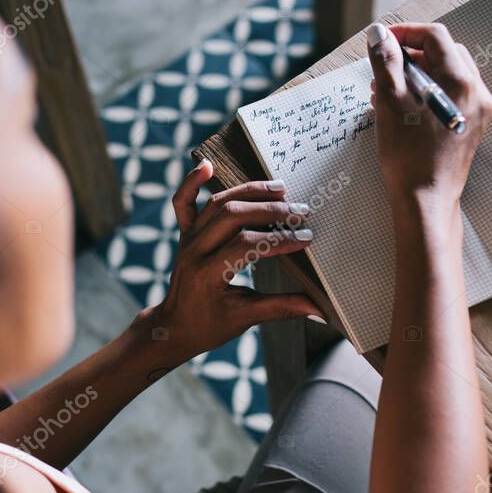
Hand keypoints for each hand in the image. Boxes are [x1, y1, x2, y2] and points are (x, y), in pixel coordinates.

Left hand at [149, 160, 322, 356]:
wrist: (173, 327)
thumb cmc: (208, 326)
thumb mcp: (244, 319)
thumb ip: (280, 308)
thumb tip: (318, 308)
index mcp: (207, 273)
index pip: (246, 245)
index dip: (278, 241)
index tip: (306, 240)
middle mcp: (194, 250)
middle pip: (232, 216)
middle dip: (270, 212)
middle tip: (301, 213)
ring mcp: (187, 239)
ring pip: (217, 203)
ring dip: (250, 192)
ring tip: (281, 190)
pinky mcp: (184, 233)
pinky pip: (183, 202)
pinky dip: (192, 181)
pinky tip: (207, 165)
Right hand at [366, 22, 491, 227]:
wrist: (425, 200)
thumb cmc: (409, 156)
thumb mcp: (390, 102)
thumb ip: (386, 62)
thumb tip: (378, 34)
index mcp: (460, 81)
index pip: (435, 36)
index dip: (405, 32)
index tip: (382, 41)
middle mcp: (476, 92)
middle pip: (444, 53)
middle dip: (412, 54)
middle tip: (385, 68)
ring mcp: (476, 110)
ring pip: (447, 75)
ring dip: (419, 74)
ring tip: (388, 90)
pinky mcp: (470, 126)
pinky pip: (450, 96)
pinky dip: (428, 93)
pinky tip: (404, 108)